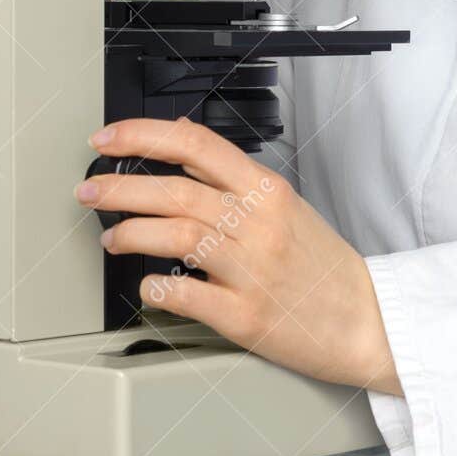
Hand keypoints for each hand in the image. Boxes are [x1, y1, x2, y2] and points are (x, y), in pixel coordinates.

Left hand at [75, 116, 402, 395]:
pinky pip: (185, 295)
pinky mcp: (245, 316)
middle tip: (89, 190)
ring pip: (174, 235)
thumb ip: (235, 179)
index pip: (195, 143)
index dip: (143, 135)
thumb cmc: (324, 266)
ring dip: (131, 233)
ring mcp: (251, 269)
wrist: (367, 320)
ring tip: (113, 237)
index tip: (108, 138)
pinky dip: (156, 287)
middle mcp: (258, 223)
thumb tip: (183, 146)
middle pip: (174, 189)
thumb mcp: (287, 205)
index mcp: (267, 189)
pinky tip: (146, 285)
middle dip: (119, 186)